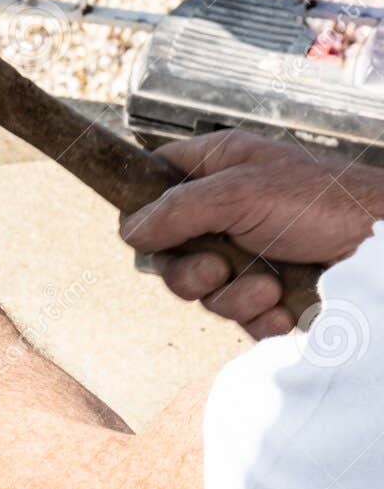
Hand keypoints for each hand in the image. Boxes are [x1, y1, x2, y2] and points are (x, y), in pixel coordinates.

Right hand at [119, 130, 383, 337]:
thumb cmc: (329, 203)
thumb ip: (178, 209)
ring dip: (232, 297)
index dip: (144, 210)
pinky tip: (283, 309)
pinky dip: (258, 319)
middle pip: (169, 253)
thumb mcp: (243, 192)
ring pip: (201, 292)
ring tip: (270, 289)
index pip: (155, 183)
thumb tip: (130, 231)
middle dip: (192, 272)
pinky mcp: (265, 293)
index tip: (150, 234)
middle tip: (217, 269)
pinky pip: (236, 316)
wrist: (383, 250)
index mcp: (219, 169)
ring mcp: (246, 254)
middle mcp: (227, 211)